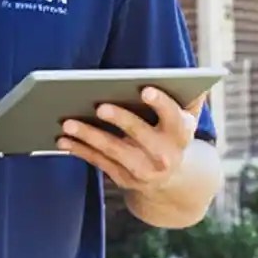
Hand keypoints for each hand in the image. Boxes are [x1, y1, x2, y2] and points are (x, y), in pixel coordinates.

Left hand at [56, 87, 205, 193]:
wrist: (171, 179)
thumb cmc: (170, 134)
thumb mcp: (184, 119)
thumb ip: (188, 99)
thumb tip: (195, 78)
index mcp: (180, 133)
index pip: (173, 116)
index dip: (161, 103)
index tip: (145, 90)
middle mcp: (164, 154)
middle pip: (139, 133)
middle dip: (120, 119)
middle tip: (100, 106)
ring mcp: (143, 169)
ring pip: (112, 149)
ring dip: (89, 135)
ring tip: (68, 122)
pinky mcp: (123, 178)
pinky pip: (97, 161)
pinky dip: (79, 149)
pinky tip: (62, 139)